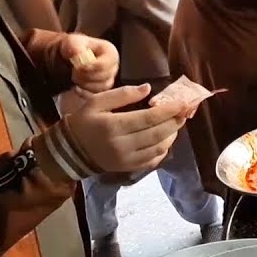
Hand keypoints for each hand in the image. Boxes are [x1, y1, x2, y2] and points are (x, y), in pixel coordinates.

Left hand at [61, 34, 119, 92]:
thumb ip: (77, 47)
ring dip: (85, 84)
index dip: (91, 67)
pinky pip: (97, 95)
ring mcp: (110, 78)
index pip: (106, 64)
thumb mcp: (73, 42)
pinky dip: (85, 92)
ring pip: (102, 87)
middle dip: (86, 75)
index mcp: (111, 53)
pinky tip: (77, 87)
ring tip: (76, 76)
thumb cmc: (75, 47)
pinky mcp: (103, 88)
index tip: (78, 67)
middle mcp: (114, 66)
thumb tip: (80, 54)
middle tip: (74, 71)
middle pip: (105, 77)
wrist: (71, 57)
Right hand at [65, 85, 185, 173]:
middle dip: (174, 121)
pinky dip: (164, 149)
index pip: (148, 118)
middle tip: (184, 111)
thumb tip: (148, 88)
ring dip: (172, 134)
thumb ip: (122, 94)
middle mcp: (121, 145)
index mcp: (113, 126)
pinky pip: (153, 160)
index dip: (168, 110)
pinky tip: (166, 138)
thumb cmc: (85, 122)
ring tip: (177, 122)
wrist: (71, 150)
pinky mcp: (128, 168)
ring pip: (158, 148)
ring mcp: (126, 160)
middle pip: (157, 133)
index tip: (182, 102)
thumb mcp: (97, 102)